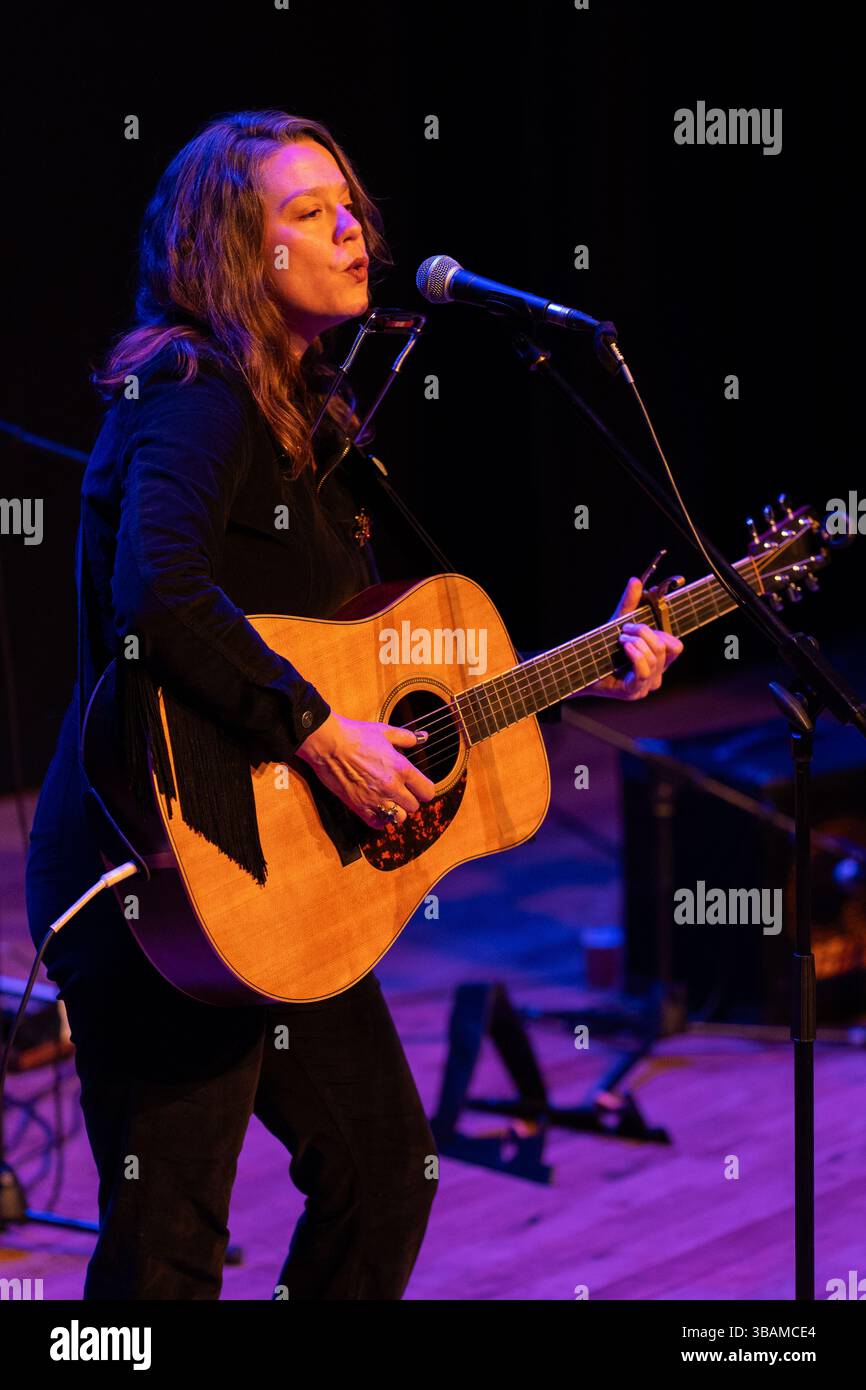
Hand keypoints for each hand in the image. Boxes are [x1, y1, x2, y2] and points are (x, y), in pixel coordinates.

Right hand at [296, 711, 434, 827]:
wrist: (329, 744)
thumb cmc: (356, 735)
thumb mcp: (385, 732)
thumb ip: (406, 737)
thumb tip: (422, 738)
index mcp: (401, 769)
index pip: (427, 792)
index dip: (424, 790)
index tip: (418, 787)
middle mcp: (392, 787)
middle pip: (414, 807)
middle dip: (409, 800)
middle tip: (401, 792)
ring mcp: (375, 799)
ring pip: (398, 818)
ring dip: (396, 811)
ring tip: (389, 802)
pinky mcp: (359, 806)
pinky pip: (377, 823)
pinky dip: (379, 820)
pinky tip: (377, 810)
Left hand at [582, 576, 682, 700]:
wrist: (577, 669)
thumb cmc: (600, 648)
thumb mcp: (617, 622)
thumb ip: (629, 604)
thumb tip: (635, 580)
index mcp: (658, 661)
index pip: (675, 646)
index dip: (662, 629)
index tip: (639, 620)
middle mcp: (656, 675)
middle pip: (667, 648)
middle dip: (646, 632)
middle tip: (626, 628)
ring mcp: (645, 685)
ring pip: (655, 658)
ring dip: (637, 642)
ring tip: (621, 639)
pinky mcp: (633, 692)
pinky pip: (644, 672)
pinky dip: (636, 655)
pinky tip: (625, 646)